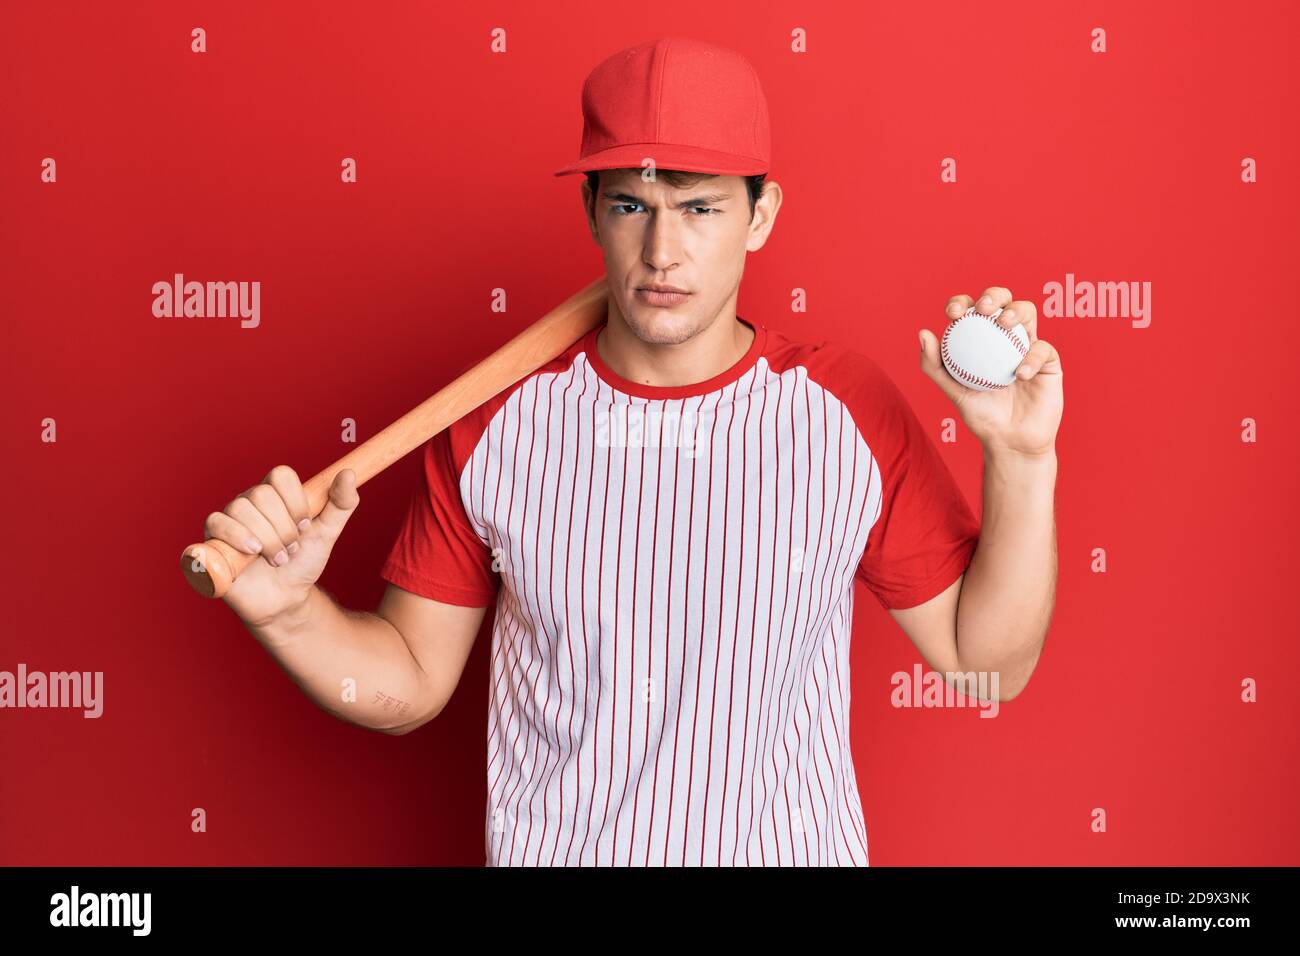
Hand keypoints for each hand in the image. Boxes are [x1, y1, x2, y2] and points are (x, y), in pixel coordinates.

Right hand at [202, 466, 360, 628]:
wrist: (285, 598)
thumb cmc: (303, 562)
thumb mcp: (328, 532)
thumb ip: (342, 503)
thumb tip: (349, 474)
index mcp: (275, 494)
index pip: (280, 475)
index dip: (296, 501)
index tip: (306, 526)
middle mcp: (249, 502)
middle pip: (262, 494)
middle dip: (284, 528)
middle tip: (292, 549)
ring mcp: (229, 519)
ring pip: (241, 509)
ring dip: (267, 539)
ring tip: (278, 559)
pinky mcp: (213, 539)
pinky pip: (216, 523)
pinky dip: (237, 537)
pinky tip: (253, 553)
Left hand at [918, 286, 1062, 458]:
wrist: (1010, 440)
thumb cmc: (981, 415)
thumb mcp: (953, 391)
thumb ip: (935, 365)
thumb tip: (923, 333)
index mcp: (980, 338)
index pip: (971, 311)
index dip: (961, 302)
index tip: (952, 313)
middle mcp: (1005, 336)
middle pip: (1003, 301)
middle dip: (993, 295)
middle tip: (982, 309)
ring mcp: (1028, 345)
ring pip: (1028, 312)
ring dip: (1016, 310)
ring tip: (1004, 323)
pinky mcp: (1049, 360)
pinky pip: (1042, 349)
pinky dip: (1030, 359)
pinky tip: (1019, 374)